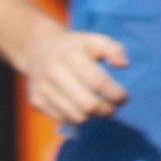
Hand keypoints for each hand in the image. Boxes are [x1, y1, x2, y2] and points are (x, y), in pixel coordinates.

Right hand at [14, 25, 130, 125]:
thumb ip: (113, 49)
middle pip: (88, 105)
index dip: (115, 94)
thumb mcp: (94, 40)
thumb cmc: (74, 47)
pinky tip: (80, 107)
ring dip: (93, 116)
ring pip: (77, 116)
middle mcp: (54, 72)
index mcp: (71, 55)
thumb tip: (124, 65)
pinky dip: (76, 117)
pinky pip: (63, 120)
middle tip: (114, 107)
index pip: (98, 82)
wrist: (37, 49)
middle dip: (107, 110)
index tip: (124, 97)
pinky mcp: (37, 100)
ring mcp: (43, 88)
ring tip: (99, 107)